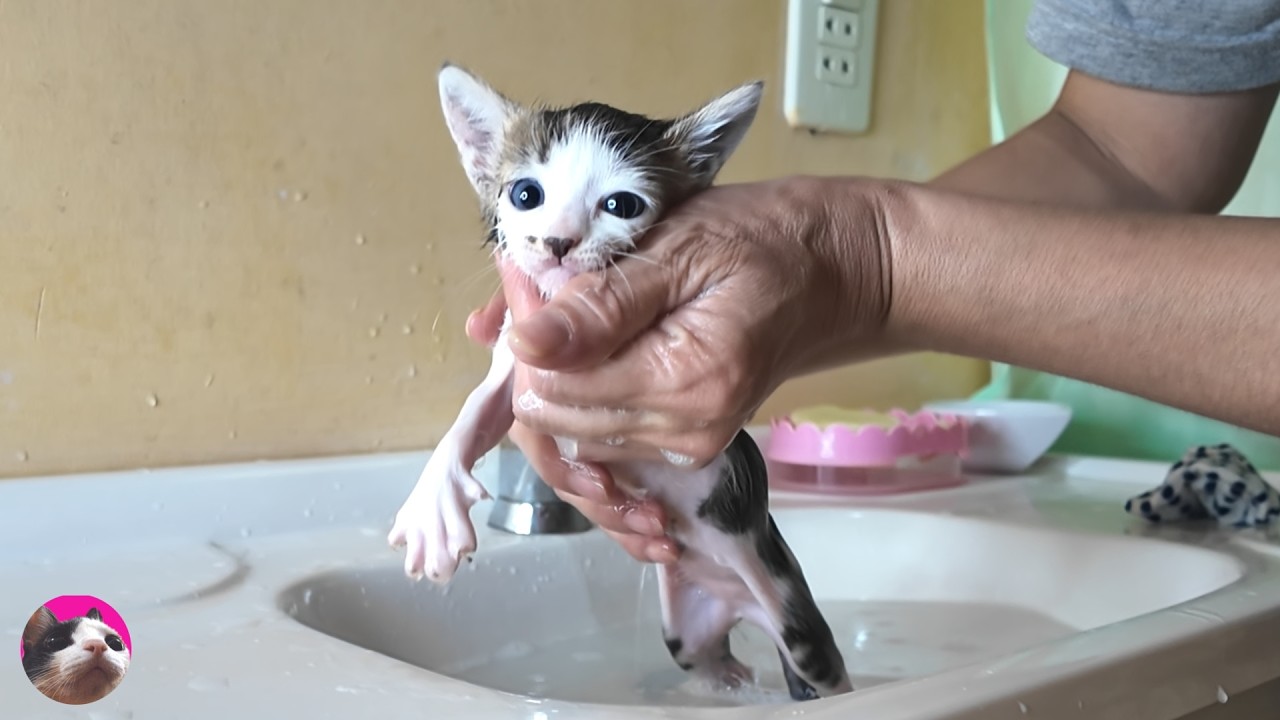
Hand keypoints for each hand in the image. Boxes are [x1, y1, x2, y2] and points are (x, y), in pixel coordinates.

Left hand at [469, 176, 893, 560]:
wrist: (839, 273)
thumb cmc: (763, 241)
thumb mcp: (680, 248)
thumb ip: (601, 305)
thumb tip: (522, 344)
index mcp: (681, 384)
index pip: (551, 392)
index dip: (526, 333)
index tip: (530, 276)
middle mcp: (683, 433)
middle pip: (555, 422)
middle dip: (537, 358)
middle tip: (547, 286)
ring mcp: (688, 445)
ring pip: (573, 432)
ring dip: (559, 374)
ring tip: (579, 307)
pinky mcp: (688, 444)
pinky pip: (605, 434)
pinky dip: (585, 392)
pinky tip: (598, 343)